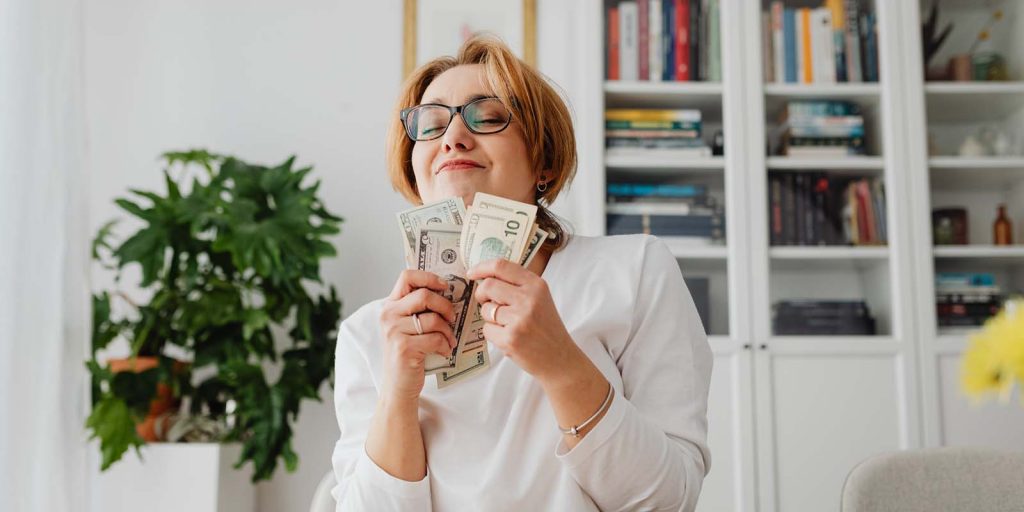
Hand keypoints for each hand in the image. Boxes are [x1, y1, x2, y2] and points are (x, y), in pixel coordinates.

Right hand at [378, 270, 457, 401]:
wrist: (398, 385)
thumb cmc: (408, 354)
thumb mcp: (408, 327)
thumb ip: (418, 309)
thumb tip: (447, 292)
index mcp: (390, 305)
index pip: (407, 276)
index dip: (429, 277)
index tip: (444, 287)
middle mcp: (388, 315)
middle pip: (425, 295)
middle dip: (445, 306)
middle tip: (452, 318)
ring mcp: (394, 331)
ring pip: (433, 319)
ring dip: (448, 331)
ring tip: (449, 340)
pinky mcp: (404, 348)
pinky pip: (436, 339)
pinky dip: (446, 345)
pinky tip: (444, 351)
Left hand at [466, 259, 581, 385]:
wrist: (560, 358)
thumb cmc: (546, 328)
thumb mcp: (540, 299)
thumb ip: (517, 286)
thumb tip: (484, 276)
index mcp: (536, 285)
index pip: (501, 266)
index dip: (481, 267)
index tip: (471, 273)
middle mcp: (529, 299)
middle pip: (488, 286)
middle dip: (481, 294)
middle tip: (487, 303)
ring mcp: (520, 319)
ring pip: (486, 309)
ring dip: (490, 318)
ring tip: (508, 326)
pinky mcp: (511, 338)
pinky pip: (487, 330)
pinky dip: (493, 334)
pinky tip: (510, 338)